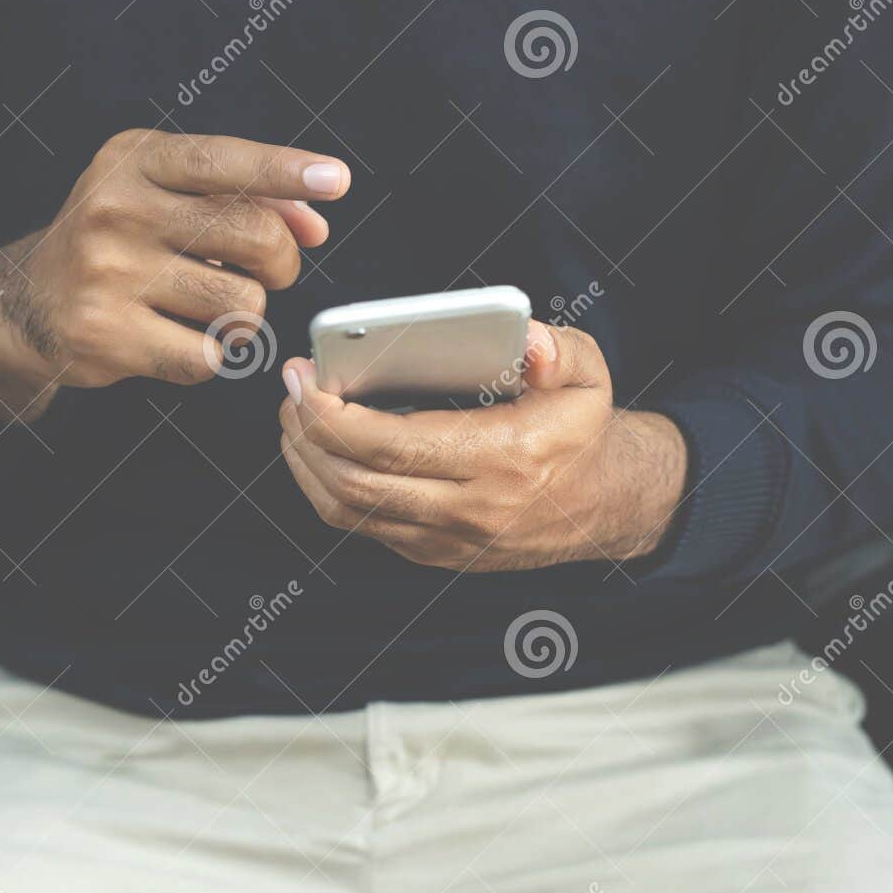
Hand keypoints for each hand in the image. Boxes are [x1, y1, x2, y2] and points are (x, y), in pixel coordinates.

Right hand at [0, 129, 349, 419]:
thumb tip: (315, 226)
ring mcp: (108, 273)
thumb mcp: (168, 196)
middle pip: (256, 237)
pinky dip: (211, 355)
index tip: (337, 179)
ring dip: (247, 316)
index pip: (222, 161)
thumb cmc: (124, 240)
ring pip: (244, 305)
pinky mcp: (106, 335)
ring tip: (212, 306)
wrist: (29, 302)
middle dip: (281, 262)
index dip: (285, 170)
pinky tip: (179, 338)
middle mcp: (116, 208)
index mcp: (134, 160)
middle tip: (266, 270)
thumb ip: (246, 199)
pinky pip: (209, 357)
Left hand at [277, 321, 687, 571]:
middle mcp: (470, 509)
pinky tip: (320, 447)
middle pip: (354, 483)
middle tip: (290, 387)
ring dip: (306, 462)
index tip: (305, 378)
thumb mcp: (588, 377)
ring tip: (296, 415)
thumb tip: (527, 339)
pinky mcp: (434, 553)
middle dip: (306, 433)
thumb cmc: (581, 429)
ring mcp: (448, 539)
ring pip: (347, 511)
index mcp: (502, 459)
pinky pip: (362, 526)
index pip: (393, 447)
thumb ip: (559, 350)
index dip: (333, 416)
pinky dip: (328, 486)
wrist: (602, 505)